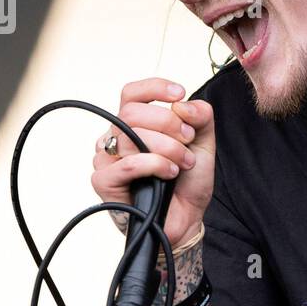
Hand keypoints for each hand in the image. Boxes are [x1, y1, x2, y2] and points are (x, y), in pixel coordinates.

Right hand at [90, 77, 215, 247]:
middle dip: (168, 123)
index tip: (180, 93)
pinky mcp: (104, 181)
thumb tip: (183, 104)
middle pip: (132, 112)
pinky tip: (169, 173)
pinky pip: (127, 164)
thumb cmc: (187, 181)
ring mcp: (106, 159)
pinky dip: (154, 164)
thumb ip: (200, 116)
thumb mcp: (202, 142)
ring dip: (168, 148)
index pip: (132, 94)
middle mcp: (116, 138)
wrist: (186, 217)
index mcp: (135, 124)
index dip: (154, 87)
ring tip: (183, 163)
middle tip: (188, 141)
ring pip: (131, 137)